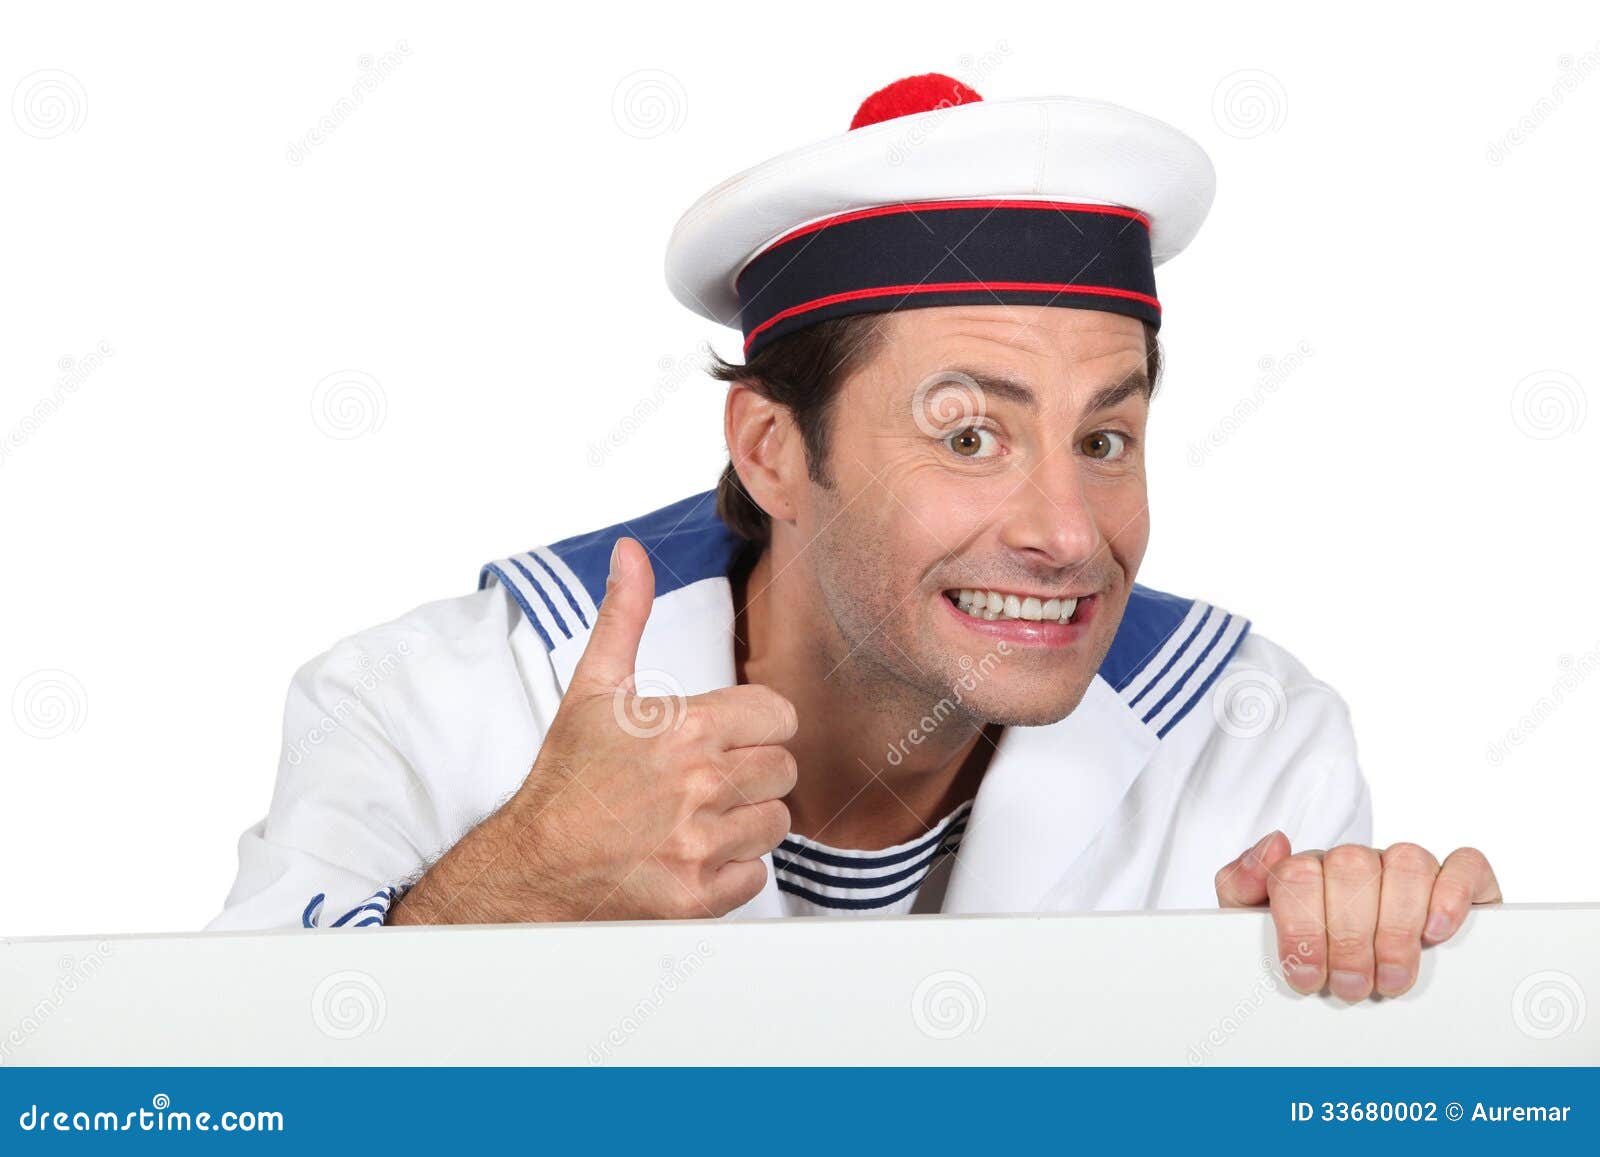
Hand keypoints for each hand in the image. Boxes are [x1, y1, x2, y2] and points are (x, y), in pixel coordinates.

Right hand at [390, 536, 797, 924]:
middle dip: (752, 771)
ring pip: (775, 822)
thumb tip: (630, 553)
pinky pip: (755, 876)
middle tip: (706, 778)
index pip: (781, 716)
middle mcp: (700, 785)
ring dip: (745, 820)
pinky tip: (690, 855)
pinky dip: (730, 871)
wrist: (530, 864)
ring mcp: (701, 844)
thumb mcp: (593, 688)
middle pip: (783, 769)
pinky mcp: (699, 898)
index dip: (758, 724)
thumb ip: (624, 617)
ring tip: (697, 817)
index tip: (729, 734)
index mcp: (687, 728)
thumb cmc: (567, 777)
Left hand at [1214, 832, 1501, 1000]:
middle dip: (1349, 938)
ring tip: (1390, 977)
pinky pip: (1464, 865)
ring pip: (1406, 864)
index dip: (1301, 928)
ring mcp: (1406, 868)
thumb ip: (1240, 886)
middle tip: (1350, 986)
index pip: (1297, 872)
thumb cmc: (1311, 954)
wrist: (1352, 976)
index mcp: (1309, 868)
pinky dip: (1451, 896)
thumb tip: (1272, 845)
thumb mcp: (1255, 926)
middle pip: (1351, 869)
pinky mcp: (1459, 880)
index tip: (1306, 974)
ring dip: (1396, 930)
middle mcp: (1358, 862)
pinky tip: (1435, 932)